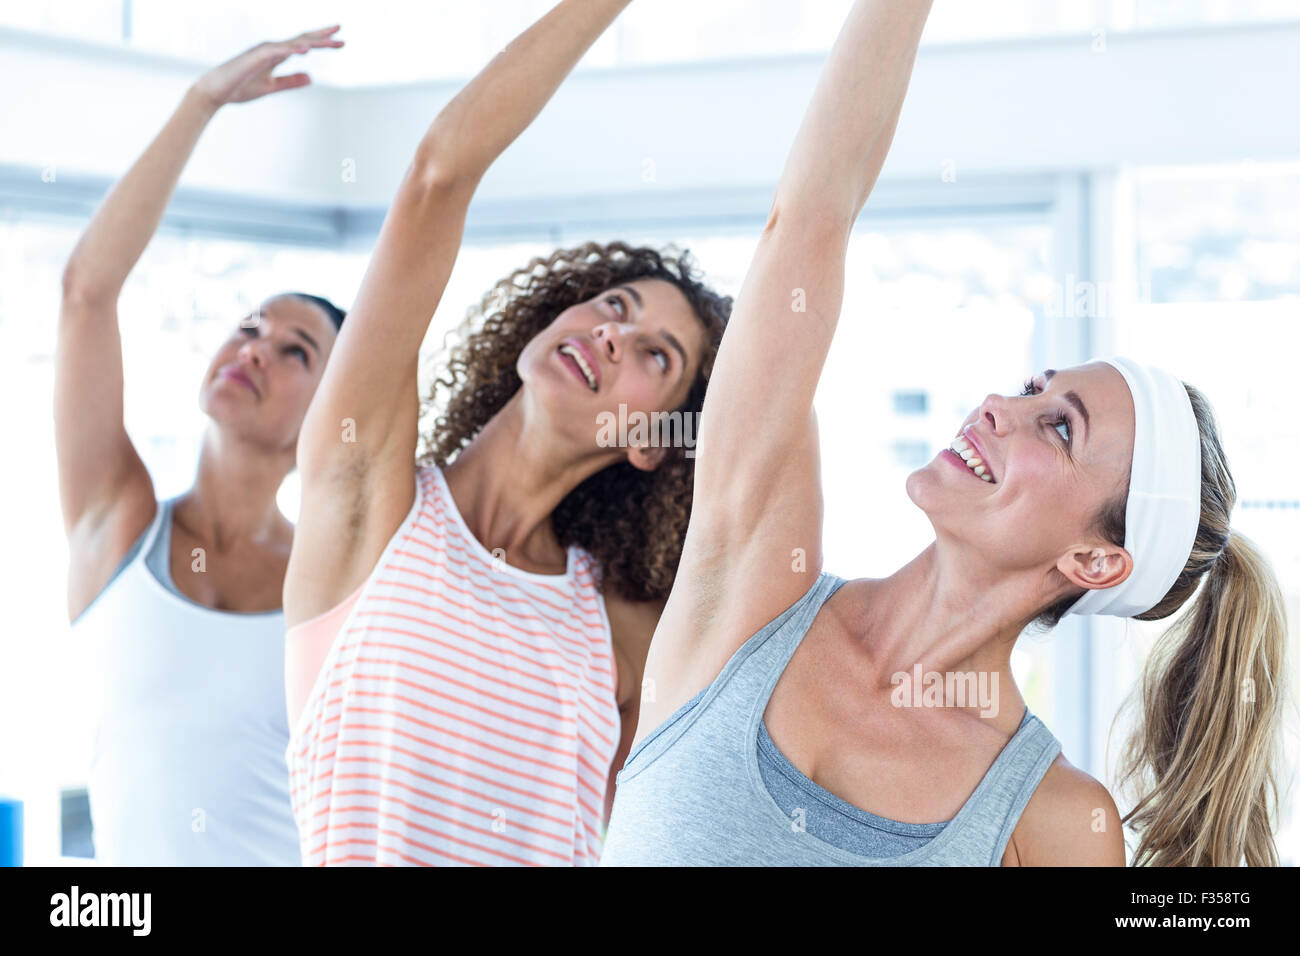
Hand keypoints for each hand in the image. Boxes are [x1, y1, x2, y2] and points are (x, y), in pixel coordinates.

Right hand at [190, 26, 343, 109]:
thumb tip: (311, 78)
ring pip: (292, 44)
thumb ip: (291, 81)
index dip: (321, 41)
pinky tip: (305, 50)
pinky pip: (277, 52)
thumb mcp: (272, 86)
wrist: (216, 92)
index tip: (340, 41)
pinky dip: (291, 50)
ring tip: (330, 42)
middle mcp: (271, 49)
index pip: (302, 45)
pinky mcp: (255, 58)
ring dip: (312, 42)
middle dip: (321, 36)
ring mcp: (263, 51)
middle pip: (301, 39)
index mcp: (276, 55)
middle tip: (341, 31)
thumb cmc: (240, 88)